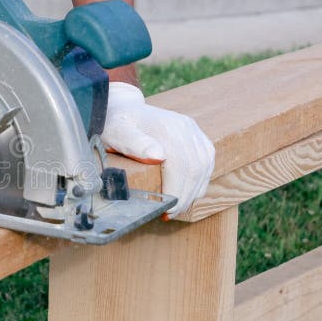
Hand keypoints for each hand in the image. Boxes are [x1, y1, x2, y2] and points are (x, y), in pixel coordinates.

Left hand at [101, 82, 214, 217]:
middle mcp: (185, 127)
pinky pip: (206, 161)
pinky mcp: (196, 135)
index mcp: (167, 128)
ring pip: (204, 166)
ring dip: (194, 191)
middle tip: (170, 213)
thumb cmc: (115, 123)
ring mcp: (192, 129)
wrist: (122, 107)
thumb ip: (133, 142)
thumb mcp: (115, 131)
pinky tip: (188, 192)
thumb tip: (158, 156)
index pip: (181, 165)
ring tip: (178, 206)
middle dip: (185, 196)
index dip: (176, 191)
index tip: (166, 210)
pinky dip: (200, 180)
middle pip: (196, 168)